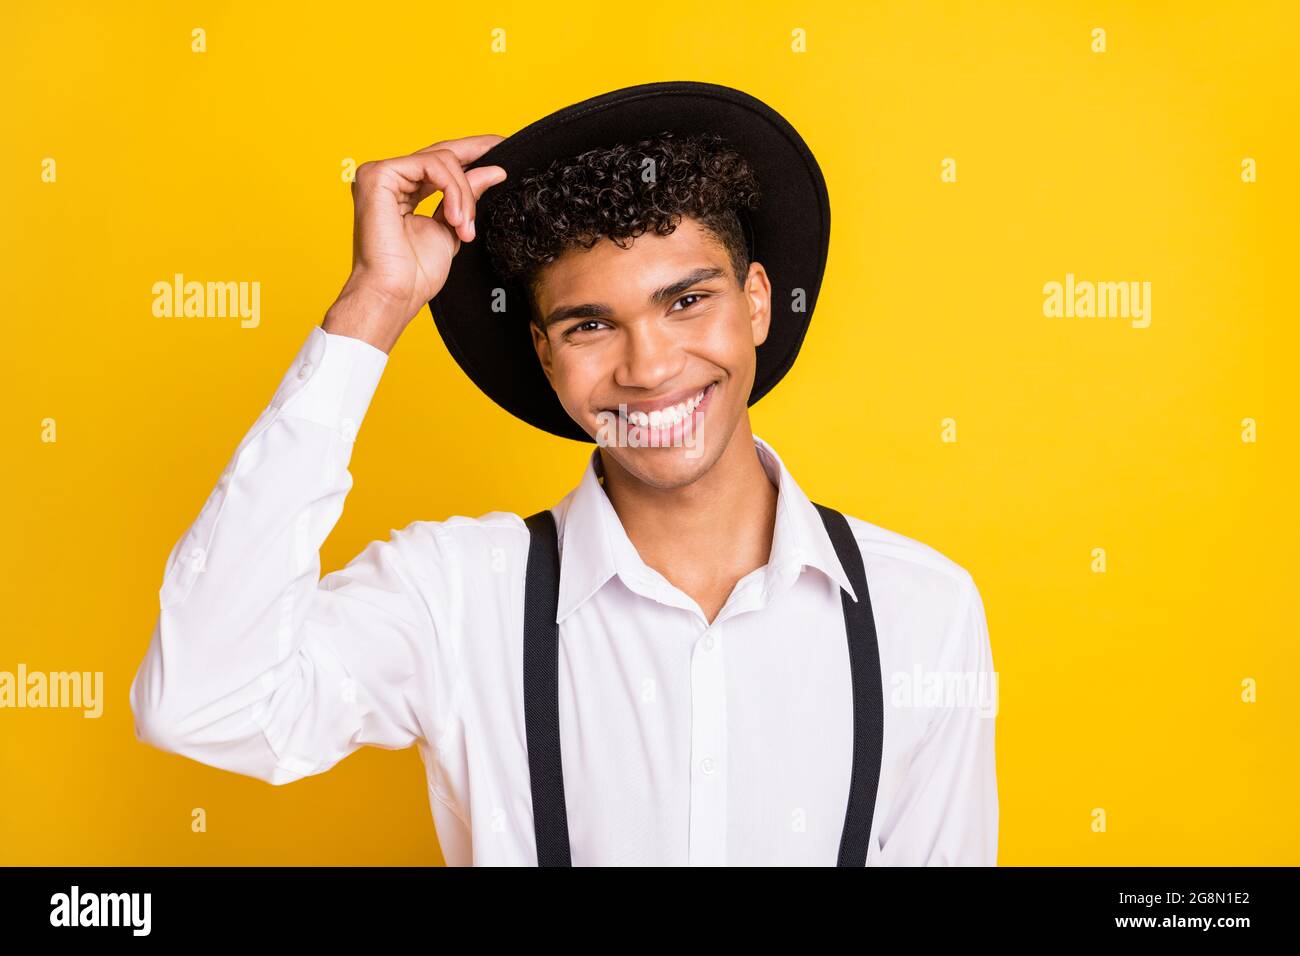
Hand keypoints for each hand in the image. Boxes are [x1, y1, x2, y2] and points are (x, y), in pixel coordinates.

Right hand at [323, 134, 507, 352]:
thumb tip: (494, 171)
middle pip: (440, 153)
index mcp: (401, 190)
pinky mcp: (379, 174)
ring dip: (464, 194)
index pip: (440, 164)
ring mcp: (381, 173)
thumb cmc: (415, 274)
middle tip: (505, 149)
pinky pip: (432, 165)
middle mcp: (388, 177)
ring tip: (465, 227)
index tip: (503, 148)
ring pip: (441, 160)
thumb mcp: (453, 227)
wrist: (395, 293)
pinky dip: (453, 190)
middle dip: (477, 153)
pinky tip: (456, 219)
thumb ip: (467, 198)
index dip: (472, 153)